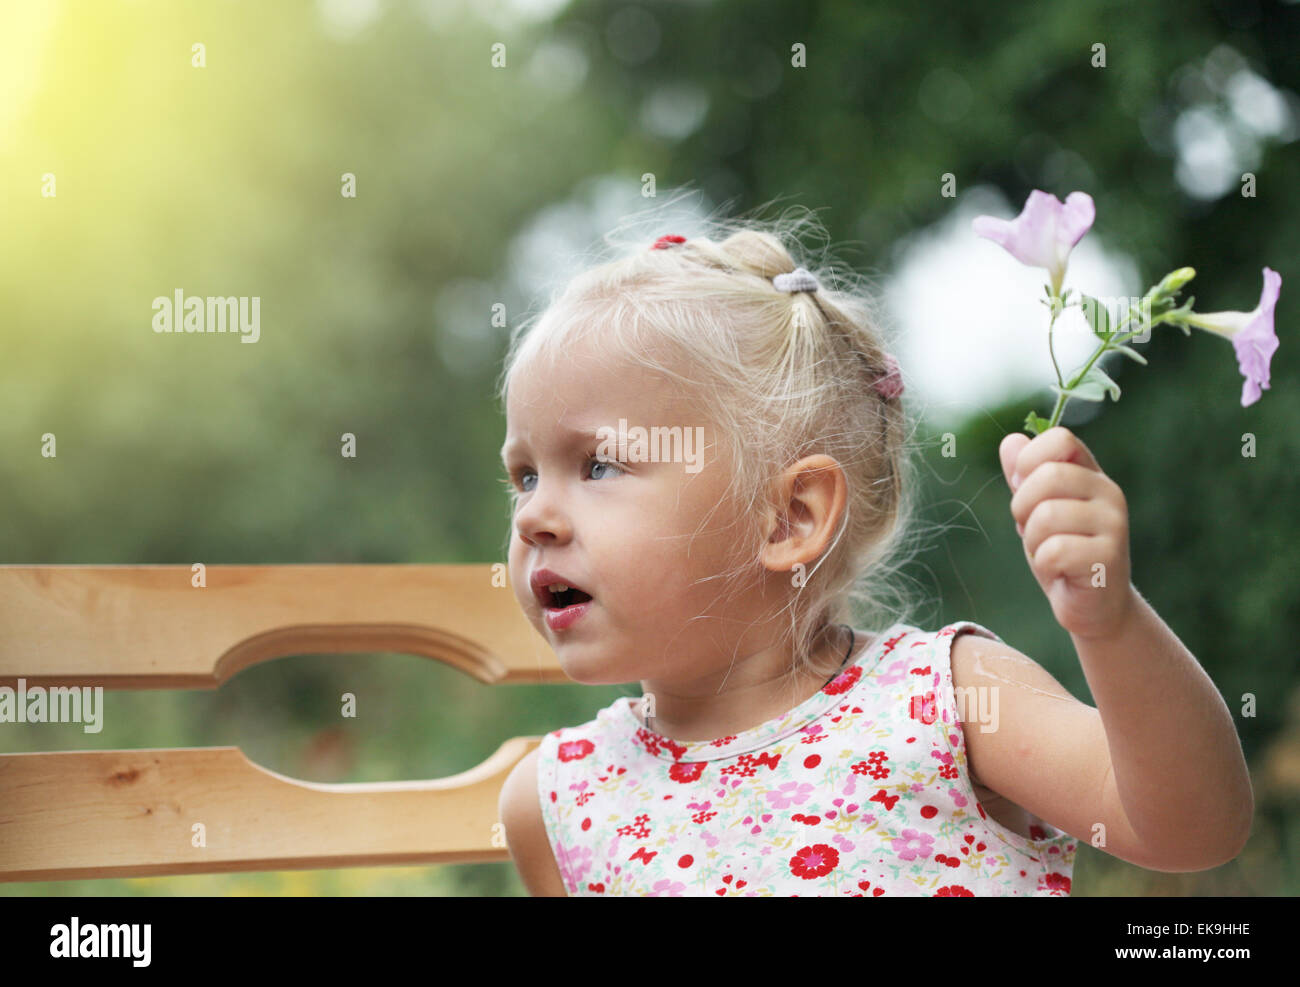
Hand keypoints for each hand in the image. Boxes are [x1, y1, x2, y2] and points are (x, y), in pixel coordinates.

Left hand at [998, 426, 1136, 640]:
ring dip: (1033, 542)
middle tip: (1033, 530)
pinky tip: (1061, 572)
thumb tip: (1011, 441)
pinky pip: (1054, 551)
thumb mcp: (1037, 510)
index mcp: (1091, 473)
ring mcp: (1114, 525)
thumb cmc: (1063, 553)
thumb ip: (1025, 477)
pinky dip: (1046, 564)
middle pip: (1048, 476)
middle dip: (1023, 507)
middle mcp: (1109, 492)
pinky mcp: (1109, 558)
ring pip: (1046, 516)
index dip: (1029, 462)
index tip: (1024, 490)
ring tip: (1049, 553)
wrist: (1094, 606)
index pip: (1060, 438)